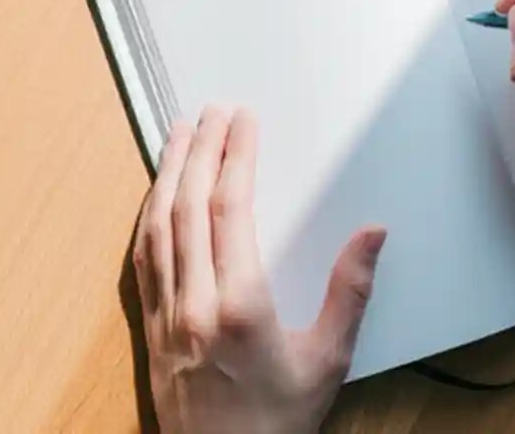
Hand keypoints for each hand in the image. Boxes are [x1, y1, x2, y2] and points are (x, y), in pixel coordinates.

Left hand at [134, 107, 386, 433]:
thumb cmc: (277, 423)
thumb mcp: (329, 361)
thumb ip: (351, 292)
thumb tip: (372, 235)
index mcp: (240, 306)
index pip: (230, 210)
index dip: (235, 157)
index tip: (242, 121)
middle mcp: (194, 303)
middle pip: (187, 206)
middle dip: (200, 150)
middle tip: (211, 111)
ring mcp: (165, 314)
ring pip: (157, 227)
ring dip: (167, 174)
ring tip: (178, 134)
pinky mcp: (150, 328)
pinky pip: (143, 258)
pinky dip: (147, 217)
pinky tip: (154, 196)